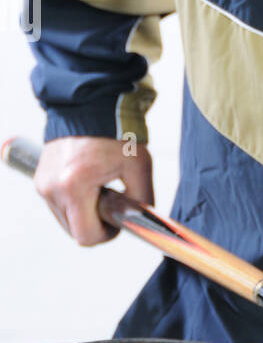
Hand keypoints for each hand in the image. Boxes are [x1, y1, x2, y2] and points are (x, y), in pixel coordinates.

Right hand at [34, 137, 153, 245]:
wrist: (90, 106)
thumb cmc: (115, 134)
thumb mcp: (139, 167)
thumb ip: (141, 201)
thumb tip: (140, 223)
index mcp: (74, 186)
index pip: (86, 236)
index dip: (106, 235)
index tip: (116, 222)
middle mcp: (52, 188)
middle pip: (74, 231)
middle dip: (95, 223)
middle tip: (111, 202)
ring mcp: (43, 184)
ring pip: (65, 220)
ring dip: (84, 213)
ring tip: (99, 189)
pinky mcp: (40, 179)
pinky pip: (58, 205)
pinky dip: (74, 201)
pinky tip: (87, 183)